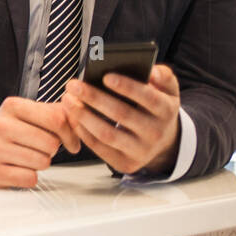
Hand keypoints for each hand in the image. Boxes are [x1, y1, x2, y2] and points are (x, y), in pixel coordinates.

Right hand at [0, 96, 81, 187]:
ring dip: (40, 163)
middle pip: (51, 143)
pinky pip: (30, 178)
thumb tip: (79, 118)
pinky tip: (18, 168)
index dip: (70, 133)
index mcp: (11, 106)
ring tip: (25, 157)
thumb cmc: (8, 131)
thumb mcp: (26, 114)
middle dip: (52, 149)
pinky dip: (29, 177)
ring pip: (43, 162)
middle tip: (39, 148)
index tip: (70, 141)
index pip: (56, 119)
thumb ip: (55, 113)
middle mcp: (0, 125)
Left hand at [61, 64, 180, 175]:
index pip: (149, 98)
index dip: (127, 87)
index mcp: (167, 110)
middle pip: (122, 114)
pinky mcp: (126, 163)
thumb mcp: (167, 90)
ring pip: (107, 134)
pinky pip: (99, 147)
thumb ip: (162, 76)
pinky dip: (83, 131)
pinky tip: (73, 116)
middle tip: (73, 85)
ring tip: (68, 100)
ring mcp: (141, 151)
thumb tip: (152, 72)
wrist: (163, 140)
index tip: (106, 76)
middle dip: (94, 98)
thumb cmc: (157, 107)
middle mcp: (156, 132)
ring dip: (83, 116)